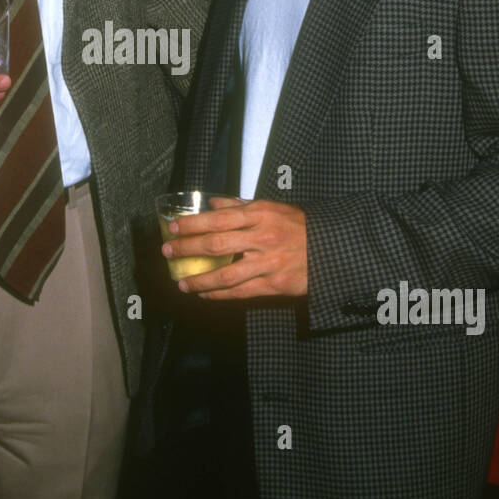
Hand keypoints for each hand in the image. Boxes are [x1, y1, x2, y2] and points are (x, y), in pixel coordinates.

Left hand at [162, 197, 307, 299]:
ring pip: (226, 275)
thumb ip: (240, 206)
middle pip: (216, 245)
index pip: (217, 218)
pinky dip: (220, 295)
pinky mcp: (274, 285)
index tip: (173, 228)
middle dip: (187, 249)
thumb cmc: (298, 226)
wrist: (330, 249)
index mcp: (260, 214)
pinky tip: (206, 294)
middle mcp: (262, 238)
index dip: (192, 224)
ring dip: (199, 280)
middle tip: (168, 252)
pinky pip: (241, 292)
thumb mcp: (272, 208)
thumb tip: (212, 204)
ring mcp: (268, 263)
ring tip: (182, 283)